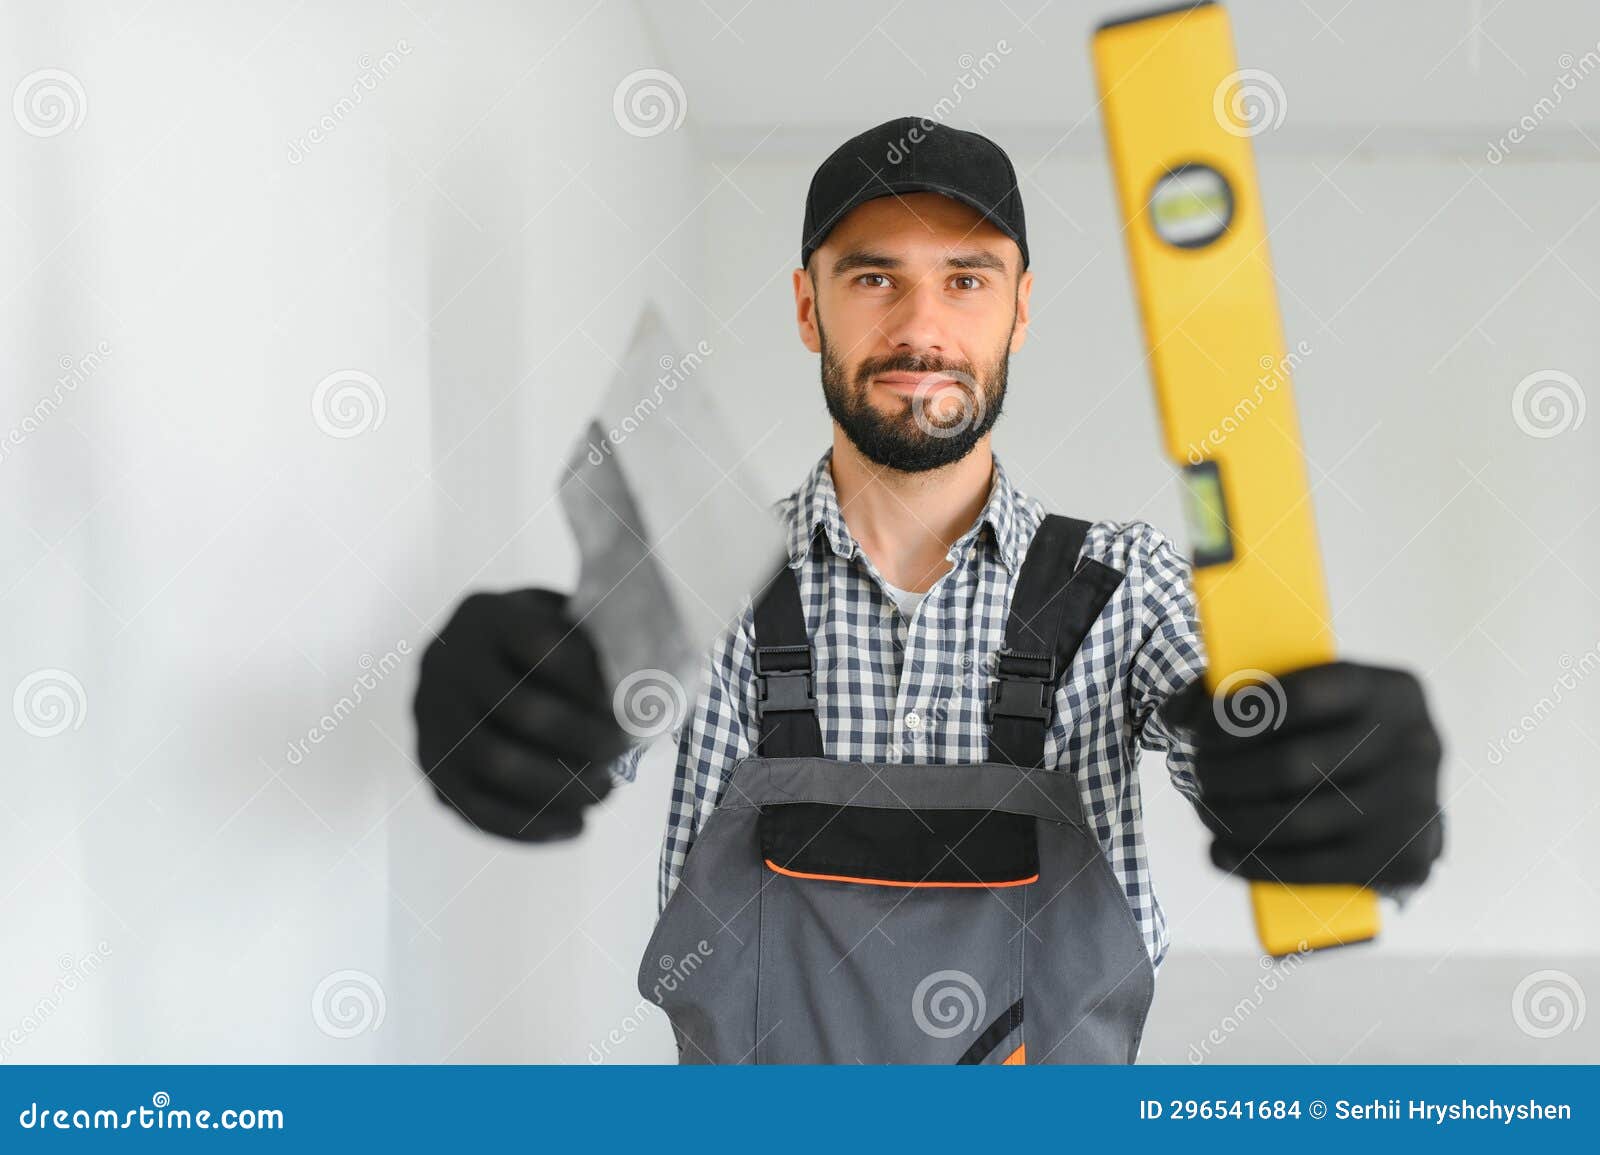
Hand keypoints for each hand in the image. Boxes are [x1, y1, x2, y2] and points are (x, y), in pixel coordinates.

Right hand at [413, 589, 629, 841]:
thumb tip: (648, 691)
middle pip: (521, 710)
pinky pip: (474, 807)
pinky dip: (530, 826)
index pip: (542, 647)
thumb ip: (597, 643)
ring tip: (605, 793)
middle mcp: (446, 661)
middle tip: (623, 755)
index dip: (592, 684)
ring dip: (560, 788)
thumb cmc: (540, 640)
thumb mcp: (563, 619)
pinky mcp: (429, 764)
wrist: (473, 657)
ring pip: (493, 764)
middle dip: (584, 741)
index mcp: (486, 615)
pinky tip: (575, 826)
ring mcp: (430, 715)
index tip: (632, 707)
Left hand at [1159, 660, 1444, 887]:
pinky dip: (1255, 862)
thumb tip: (1175, 715)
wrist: (1401, 798)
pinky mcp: (1404, 862)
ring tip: (1204, 808)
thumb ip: (1242, 690)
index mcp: (1392, 690)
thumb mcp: (1308, 697)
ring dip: (1231, 819)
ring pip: (1298, 822)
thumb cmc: (1336, 736)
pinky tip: (1220, 853)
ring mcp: (1415, 808)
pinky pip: (1315, 869)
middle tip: (1194, 774)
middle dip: (1225, 774)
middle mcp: (1417, 745)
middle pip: (1292, 766)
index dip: (1238, 717)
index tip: (1197, 732)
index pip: (1302, 697)